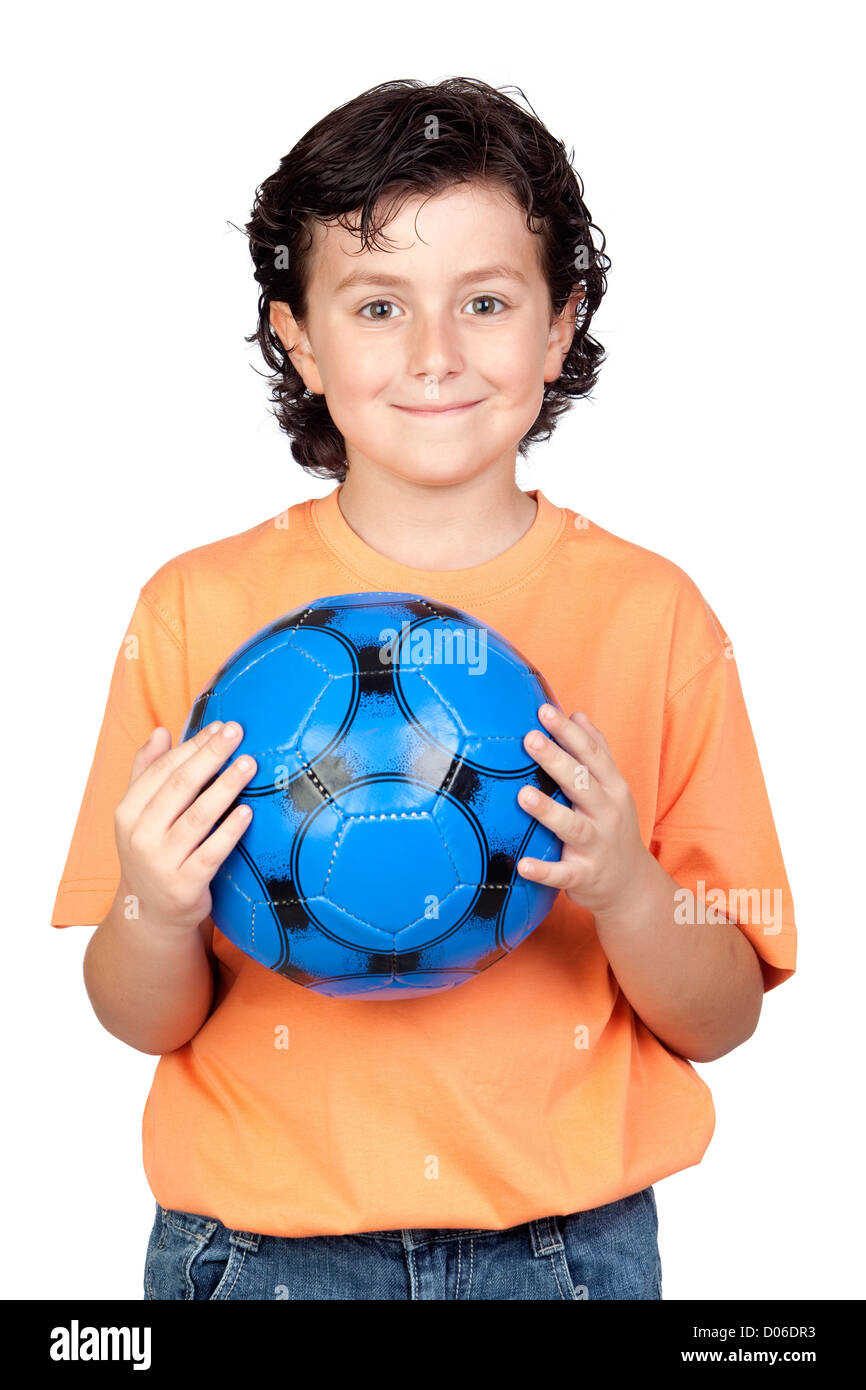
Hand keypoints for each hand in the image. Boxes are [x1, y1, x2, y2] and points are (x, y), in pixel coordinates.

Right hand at [112, 720, 256, 933]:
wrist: (150, 914)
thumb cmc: (153, 851)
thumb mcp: (139, 815)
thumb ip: (147, 772)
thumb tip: (160, 730)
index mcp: (128, 811)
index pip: (163, 769)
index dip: (193, 745)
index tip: (220, 725)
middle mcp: (140, 835)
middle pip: (180, 786)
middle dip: (211, 755)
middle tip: (238, 732)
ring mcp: (161, 862)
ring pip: (198, 816)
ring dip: (225, 786)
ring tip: (250, 764)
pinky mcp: (185, 886)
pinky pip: (212, 853)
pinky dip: (230, 831)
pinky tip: (248, 811)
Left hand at [515, 703, 650, 919]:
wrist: (632, 885)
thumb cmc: (613, 826)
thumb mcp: (613, 787)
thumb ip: (597, 751)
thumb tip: (578, 714)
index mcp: (613, 787)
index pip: (591, 754)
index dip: (568, 732)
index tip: (544, 710)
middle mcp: (607, 813)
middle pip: (582, 783)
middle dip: (556, 760)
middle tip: (530, 739)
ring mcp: (597, 845)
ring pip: (572, 826)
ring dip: (548, 811)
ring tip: (523, 795)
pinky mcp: (584, 876)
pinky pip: (563, 874)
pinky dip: (544, 870)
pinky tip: (522, 864)